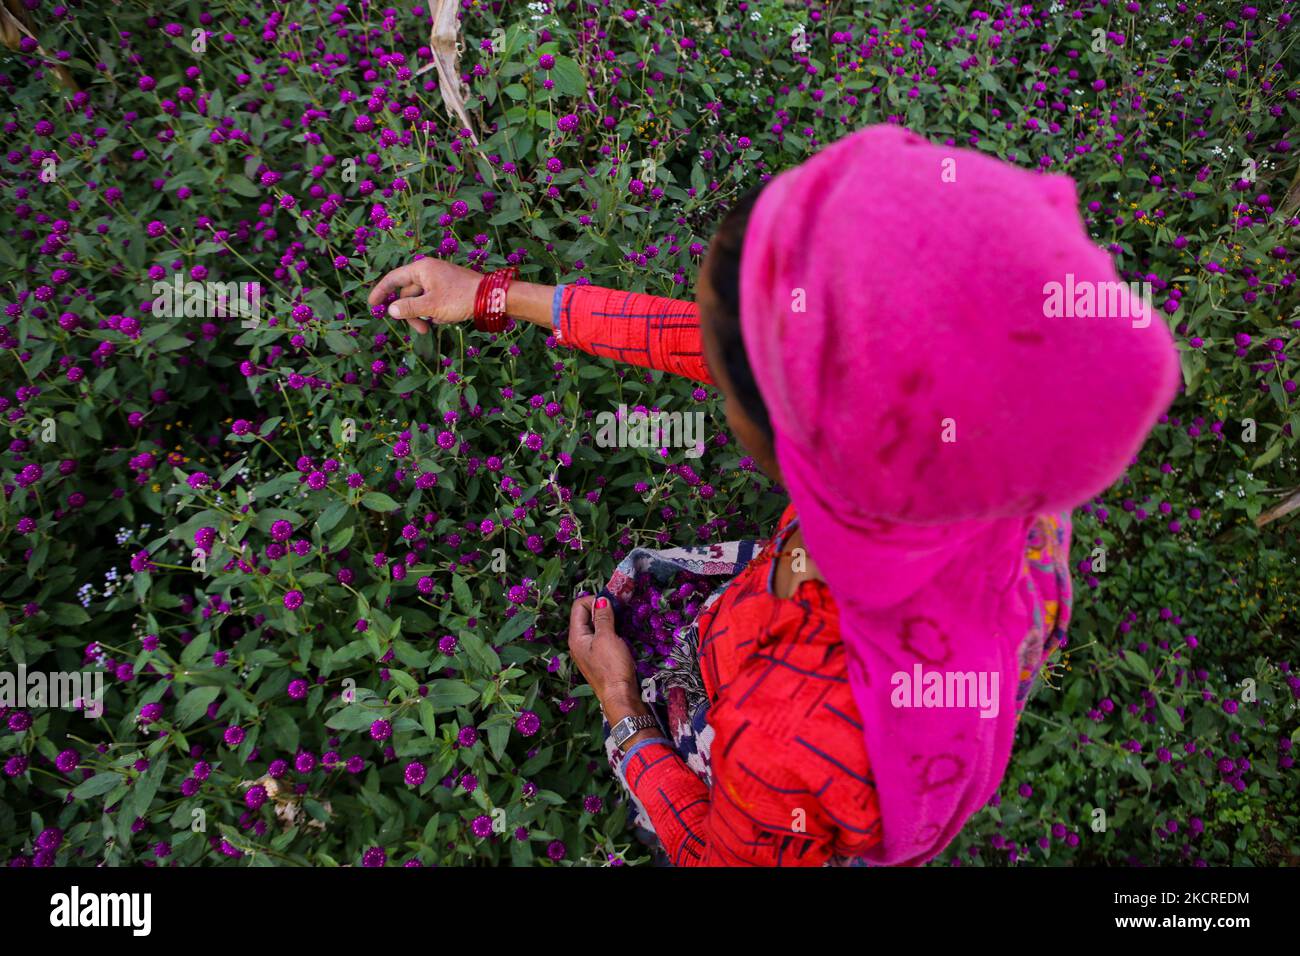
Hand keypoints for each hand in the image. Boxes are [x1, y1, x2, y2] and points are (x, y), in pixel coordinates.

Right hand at [366, 258, 481, 334]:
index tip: (372, 305)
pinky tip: (445, 319)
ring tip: (434, 325)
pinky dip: (434, 311)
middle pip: (408, 293)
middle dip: (410, 313)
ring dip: (423, 314)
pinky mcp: (448, 287)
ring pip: (421, 299)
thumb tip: (390, 310)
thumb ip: (408, 308)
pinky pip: (433, 300)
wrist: (491, 298)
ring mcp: (439, 279)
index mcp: (421, 269)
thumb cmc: (460, 299)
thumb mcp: (431, 306)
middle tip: (420, 330)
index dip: (381, 292)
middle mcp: (428, 271)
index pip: (393, 279)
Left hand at [567, 595, 642, 712]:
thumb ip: (603, 617)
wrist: (620, 696)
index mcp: (576, 636)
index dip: (595, 600)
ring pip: (595, 625)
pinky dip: (610, 630)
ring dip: (608, 619)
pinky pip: (601, 636)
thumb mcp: (607, 638)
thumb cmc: (612, 667)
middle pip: (586, 614)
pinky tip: (621, 631)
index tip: (612, 603)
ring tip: (622, 618)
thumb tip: (601, 600)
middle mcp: (579, 641)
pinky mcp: (599, 656)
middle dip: (602, 608)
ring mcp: (588, 650)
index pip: (579, 606)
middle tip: (620, 608)